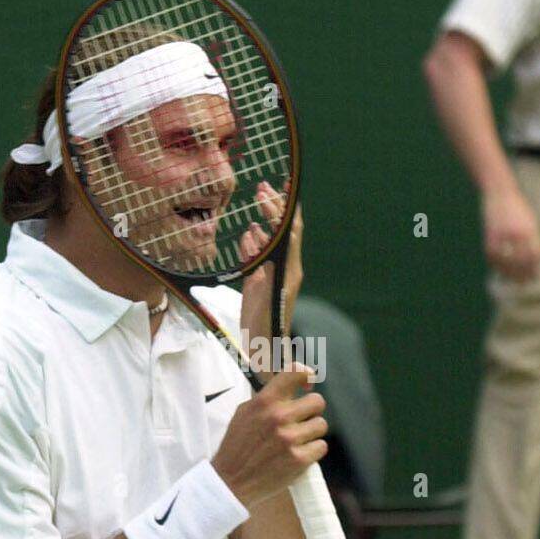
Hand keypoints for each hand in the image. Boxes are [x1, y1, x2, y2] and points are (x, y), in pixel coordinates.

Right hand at [212, 366, 326, 509]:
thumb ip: (267, 399)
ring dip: (312, 432)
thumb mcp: (244, 413)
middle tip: (301, 420)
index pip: (295, 372)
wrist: (230, 482)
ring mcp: (290, 439)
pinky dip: (312, 451)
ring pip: (321, 425)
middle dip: (311, 410)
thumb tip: (292, 388)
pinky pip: (321, 446)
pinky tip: (298, 454)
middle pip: (317, 401)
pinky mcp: (299, 460)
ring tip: (297, 440)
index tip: (306, 385)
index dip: (306, 376)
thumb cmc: (237, 447)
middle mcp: (278, 417)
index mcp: (264, 402)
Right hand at [240, 188, 302, 359]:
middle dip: (274, 207)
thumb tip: (259, 239)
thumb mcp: (264, 294)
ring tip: (257, 200)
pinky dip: (253, 243)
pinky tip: (248, 234)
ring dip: (264, 221)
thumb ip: (263, 267)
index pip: (290, 232)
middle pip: (283, 231)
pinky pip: (258, 258)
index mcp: (289, 269)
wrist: (263, 351)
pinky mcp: (261, 284)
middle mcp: (284, 268)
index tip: (276, 189)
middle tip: (262, 187)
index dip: (285, 209)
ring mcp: (273, 275)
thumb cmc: (266, 328)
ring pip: (271, 241)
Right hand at [483, 186, 539, 280]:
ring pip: (506, 260)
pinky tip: (498, 269)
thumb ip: (534, 239)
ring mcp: (503, 234)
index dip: (534, 268)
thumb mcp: (530, 222)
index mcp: (530, 231)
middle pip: (521, 261)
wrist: (500, 192)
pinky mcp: (490, 234)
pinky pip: (493, 255)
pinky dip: (495, 264)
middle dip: (522, 274)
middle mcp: (518, 234)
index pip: (535, 256)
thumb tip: (537, 259)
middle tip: (523, 283)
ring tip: (511, 279)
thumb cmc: (517, 207)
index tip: (534, 277)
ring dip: (508, 272)